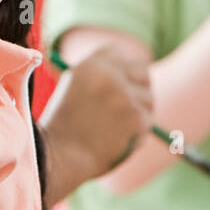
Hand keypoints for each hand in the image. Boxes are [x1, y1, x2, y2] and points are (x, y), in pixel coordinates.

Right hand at [40, 45, 152, 191]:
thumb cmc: (64, 125)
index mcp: (92, 65)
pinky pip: (147, 122)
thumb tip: (128, 73)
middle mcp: (112, 76)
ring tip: (115, 128)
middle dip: (138, 85)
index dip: (118, 69)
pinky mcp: (137, 119)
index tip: (118, 81)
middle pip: (142, 70)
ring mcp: (126, 97)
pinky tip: (116, 141)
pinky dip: (136, 134)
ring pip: (149, 99)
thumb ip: (99, 74)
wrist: (60, 157)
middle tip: (130, 102)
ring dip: (138, 113)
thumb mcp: (72, 87)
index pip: (118, 52)